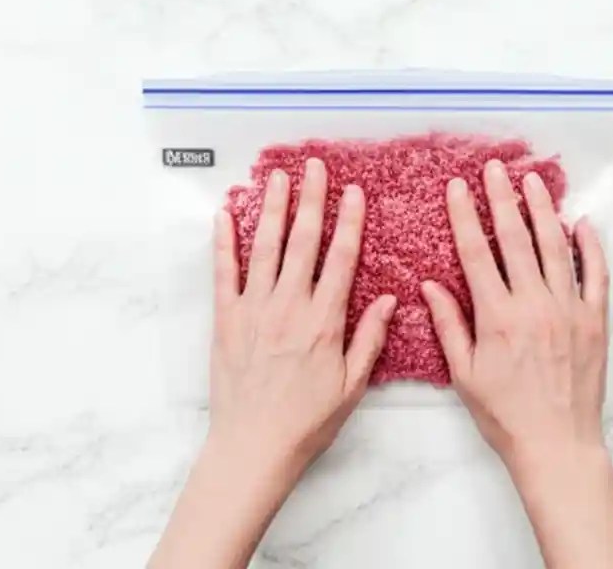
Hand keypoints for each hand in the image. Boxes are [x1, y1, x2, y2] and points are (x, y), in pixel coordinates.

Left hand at [150, 158, 395, 568]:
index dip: (348, 221)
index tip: (353, 192)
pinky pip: (223, 273)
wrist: (254, 446)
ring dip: (270, 208)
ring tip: (276, 177)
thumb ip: (369, 339)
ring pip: (264, 248)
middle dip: (309, 200)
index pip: (341, 259)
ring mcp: (254, 310)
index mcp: (324, 321)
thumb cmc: (306, 422)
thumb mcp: (352, 386)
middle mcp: (289, 307)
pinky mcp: (226, 320)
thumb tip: (388, 300)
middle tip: (313, 166)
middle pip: (302, 242)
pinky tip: (224, 215)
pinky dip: (223, 242)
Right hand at [422, 159, 609, 465]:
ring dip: (542, 211)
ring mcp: (568, 309)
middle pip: (516, 239)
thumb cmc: (507, 416)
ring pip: (555, 247)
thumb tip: (431, 287)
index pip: (477, 253)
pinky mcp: (594, 320)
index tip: (457, 188)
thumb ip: (449, 325)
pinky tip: (582, 223)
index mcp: (497, 317)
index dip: (465, 216)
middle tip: (494, 170)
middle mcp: (533, 305)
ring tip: (532, 182)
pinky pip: (596, 274)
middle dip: (502, 199)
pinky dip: (590, 246)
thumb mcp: (464, 374)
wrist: (557, 444)